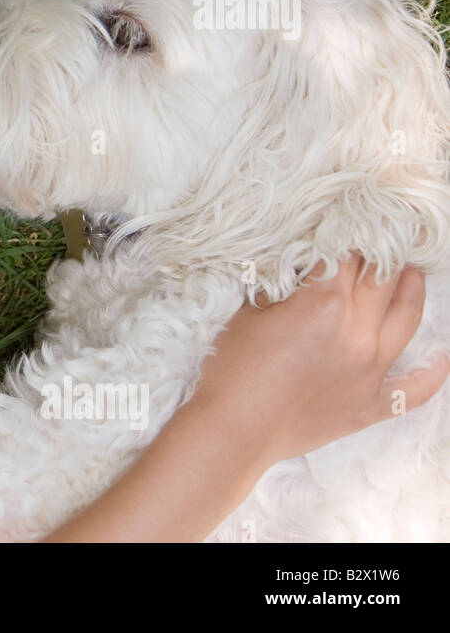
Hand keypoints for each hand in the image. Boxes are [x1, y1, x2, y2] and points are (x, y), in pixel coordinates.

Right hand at [192, 252, 449, 466]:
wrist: (233, 430)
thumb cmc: (230, 370)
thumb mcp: (249, 313)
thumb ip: (282, 287)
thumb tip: (302, 271)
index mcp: (322, 304)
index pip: (344, 257)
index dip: (345, 238)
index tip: (346, 228)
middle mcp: (355, 333)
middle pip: (379, 280)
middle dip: (379, 256)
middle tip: (380, 241)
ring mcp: (369, 370)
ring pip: (405, 319)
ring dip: (411, 291)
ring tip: (412, 274)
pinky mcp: (370, 403)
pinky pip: (415, 388)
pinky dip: (433, 371)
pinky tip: (442, 356)